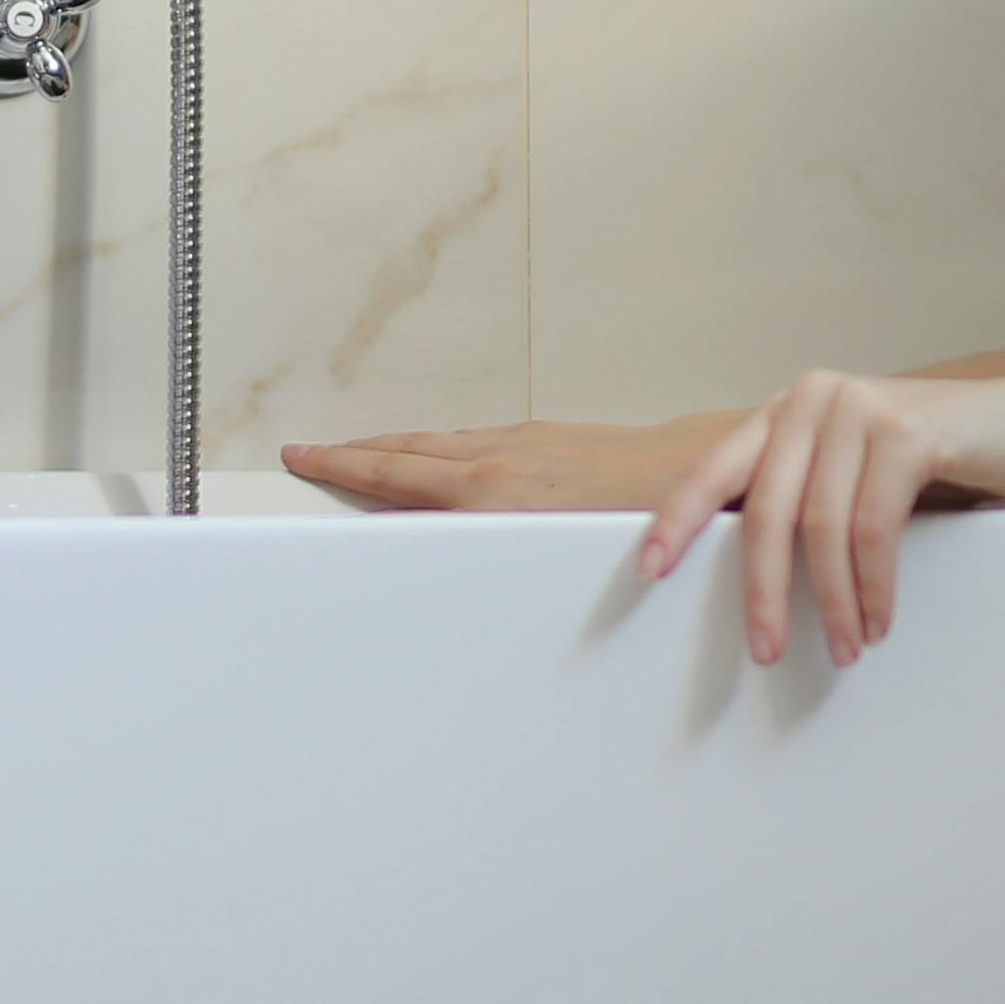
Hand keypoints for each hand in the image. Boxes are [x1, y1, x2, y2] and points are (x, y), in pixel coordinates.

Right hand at [281, 415, 730, 512]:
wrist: (700, 474)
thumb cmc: (644, 524)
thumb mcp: (554, 554)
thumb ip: (496, 555)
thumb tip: (454, 565)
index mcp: (490, 493)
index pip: (394, 477)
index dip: (343, 467)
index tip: (304, 457)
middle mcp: (498, 462)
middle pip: (403, 453)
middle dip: (352, 451)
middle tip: (309, 450)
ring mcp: (522, 444)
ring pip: (436, 442)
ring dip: (392, 445)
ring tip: (360, 450)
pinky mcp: (548, 437)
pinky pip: (471, 438)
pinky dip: (437, 444)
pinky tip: (438, 453)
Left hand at [641, 369, 1004, 664]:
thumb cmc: (939, 457)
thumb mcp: (856, 469)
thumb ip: (809, 493)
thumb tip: (758, 574)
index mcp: (789, 410)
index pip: (716, 470)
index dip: (678, 520)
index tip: (649, 570)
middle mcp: (814, 400)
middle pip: (765, 511)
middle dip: (763, 591)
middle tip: (767, 649)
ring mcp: (858, 409)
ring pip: (820, 528)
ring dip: (832, 602)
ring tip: (846, 647)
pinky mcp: (905, 432)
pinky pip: (872, 529)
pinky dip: (873, 585)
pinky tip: (879, 619)